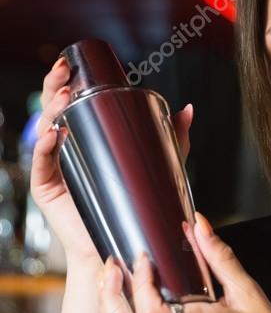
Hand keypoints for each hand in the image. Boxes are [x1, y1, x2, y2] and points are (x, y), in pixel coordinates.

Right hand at [32, 56, 194, 268]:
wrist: (123, 248)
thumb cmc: (134, 208)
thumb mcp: (156, 167)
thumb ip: (171, 140)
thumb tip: (187, 108)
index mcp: (84, 141)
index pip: (70, 105)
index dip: (65, 82)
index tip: (72, 64)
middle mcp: (64, 151)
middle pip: (51, 112)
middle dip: (54, 87)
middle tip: (65, 72)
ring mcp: (53, 169)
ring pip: (43, 132)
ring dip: (52, 110)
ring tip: (67, 96)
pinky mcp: (48, 190)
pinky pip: (41, 164)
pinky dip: (44, 147)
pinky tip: (54, 134)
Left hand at [96, 211, 270, 312]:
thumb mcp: (249, 293)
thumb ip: (221, 258)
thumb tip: (199, 226)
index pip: (151, 311)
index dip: (139, 282)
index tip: (144, 257)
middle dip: (109, 296)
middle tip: (114, 266)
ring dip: (109, 312)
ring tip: (113, 282)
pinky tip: (128, 303)